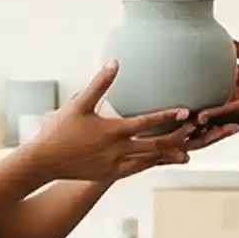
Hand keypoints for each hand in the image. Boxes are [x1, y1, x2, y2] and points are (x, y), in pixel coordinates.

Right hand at [23, 61, 198, 181]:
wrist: (43, 162)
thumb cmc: (59, 130)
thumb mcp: (78, 104)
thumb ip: (99, 83)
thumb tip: (115, 62)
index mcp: (112, 131)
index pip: (147, 123)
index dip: (168, 116)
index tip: (187, 111)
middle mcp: (118, 150)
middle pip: (155, 145)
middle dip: (177, 139)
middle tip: (195, 133)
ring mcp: (115, 165)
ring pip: (149, 161)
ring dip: (168, 156)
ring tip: (187, 153)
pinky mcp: (109, 175)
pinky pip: (137, 170)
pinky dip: (151, 165)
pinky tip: (158, 163)